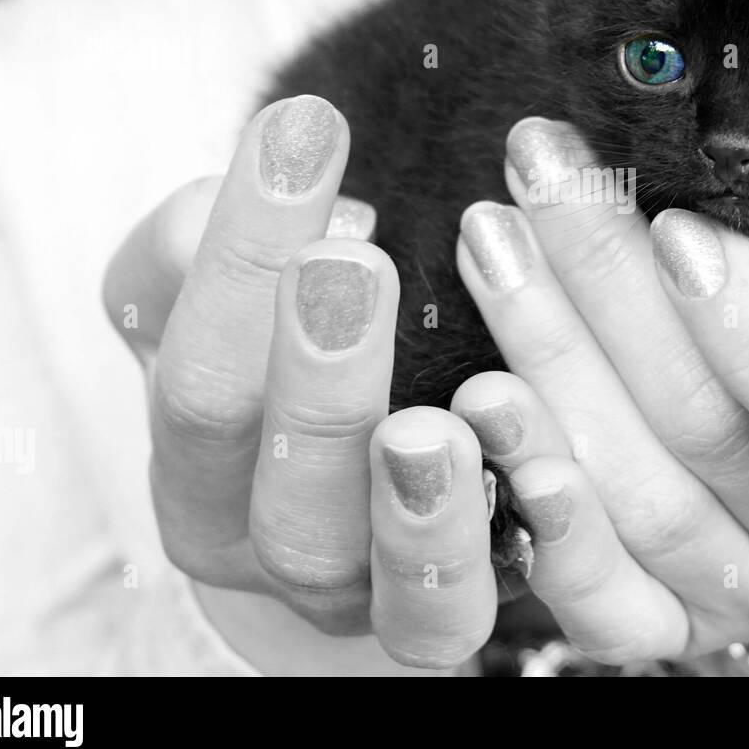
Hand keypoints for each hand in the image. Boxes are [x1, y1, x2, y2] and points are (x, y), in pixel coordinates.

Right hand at [103, 96, 499, 671]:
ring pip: (385, 583)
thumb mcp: (228, 297)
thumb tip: (218, 200)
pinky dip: (518, 552)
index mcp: (202, 466)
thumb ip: (199, 252)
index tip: (302, 131)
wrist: (343, 474)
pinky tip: (551, 471)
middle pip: (281, 494)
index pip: (197, 375)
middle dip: (317, 373)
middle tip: (355, 261)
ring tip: (437, 422)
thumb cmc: (283, 356)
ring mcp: (366, 599)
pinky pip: (470, 615)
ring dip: (417, 498)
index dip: (240, 258)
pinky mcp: (450, 618)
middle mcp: (269, 548)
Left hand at [449, 117, 748, 667]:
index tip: (676, 229)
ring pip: (633, 496)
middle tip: (543, 172)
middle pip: (709, 435)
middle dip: (610, 289)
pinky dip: (531, 502)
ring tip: (491, 245)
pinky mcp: (667, 622)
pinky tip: (480, 400)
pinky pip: (592, 596)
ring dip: (547, 359)